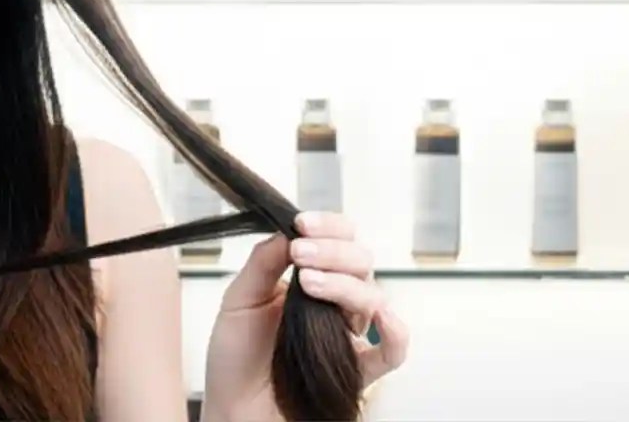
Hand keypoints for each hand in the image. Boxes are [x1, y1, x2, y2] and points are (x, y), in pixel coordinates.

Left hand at [202, 212, 408, 421]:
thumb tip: (287, 228)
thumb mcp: (238, 299)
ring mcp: (347, 335)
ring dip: (346, 284)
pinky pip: (391, 352)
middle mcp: (333, 303)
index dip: (327, 227)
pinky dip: (395, 333)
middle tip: (300, 255)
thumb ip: (263, 262)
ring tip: (310, 283)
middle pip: (360, 263)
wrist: (233, 409)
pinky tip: (383, 317)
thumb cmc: (235, 358)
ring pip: (372, 297)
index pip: (336, 241)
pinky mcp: (355, 371)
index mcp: (308, 280)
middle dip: (333, 251)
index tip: (302, 225)